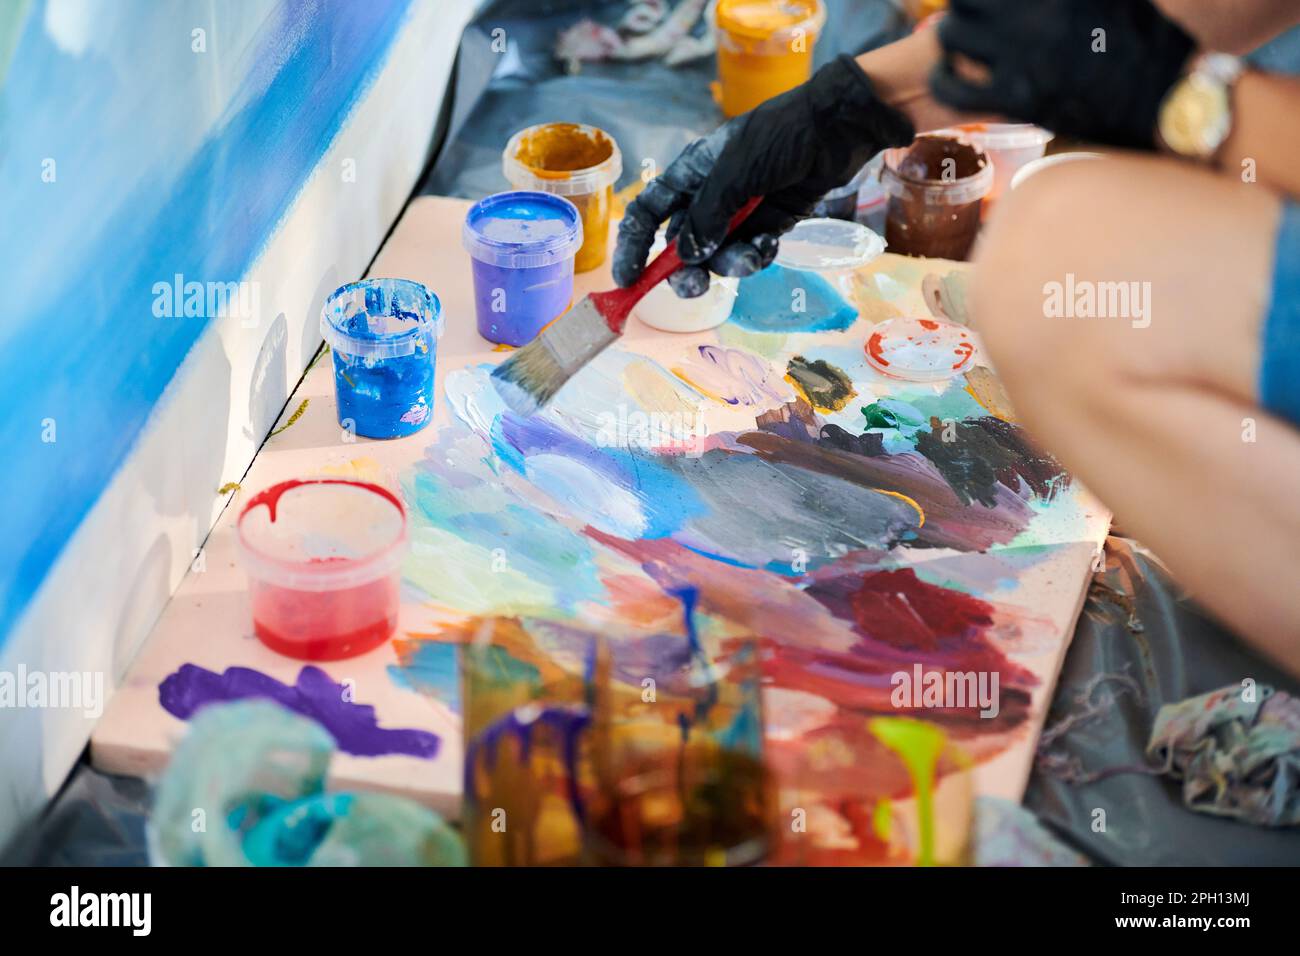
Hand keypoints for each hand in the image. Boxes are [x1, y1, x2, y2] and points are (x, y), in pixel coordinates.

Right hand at [612, 55, 913, 296]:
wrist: (836, 129)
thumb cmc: (779, 137)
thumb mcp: (734, 172)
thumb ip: (707, 216)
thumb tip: (687, 256)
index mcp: (691, 173)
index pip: (649, 213)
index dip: (634, 246)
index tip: (629, 279)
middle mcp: (710, 195)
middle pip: (682, 245)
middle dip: (686, 271)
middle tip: (695, 289)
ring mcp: (740, 212)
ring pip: (718, 255)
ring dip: (730, 263)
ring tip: (752, 256)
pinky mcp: (769, 224)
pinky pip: (751, 252)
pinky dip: (757, 255)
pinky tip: (770, 243)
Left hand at [929, 0, 1195, 148]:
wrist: (1165, 96)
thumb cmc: (1149, 40)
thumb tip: (1053, 0)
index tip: (986, 4)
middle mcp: (1034, 12)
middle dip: (964, 6)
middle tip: (972, 16)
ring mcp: (1023, 53)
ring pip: (951, 33)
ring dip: (950, 36)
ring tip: (959, 43)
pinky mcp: (1016, 97)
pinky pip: (953, 86)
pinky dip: (943, 78)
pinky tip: (949, 75)